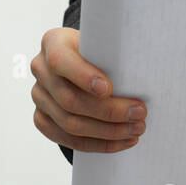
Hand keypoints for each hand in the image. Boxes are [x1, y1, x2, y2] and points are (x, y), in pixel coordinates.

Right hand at [31, 27, 146, 152]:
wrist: (82, 58)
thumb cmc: (100, 48)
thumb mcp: (105, 40)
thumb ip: (114, 51)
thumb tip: (147, 71)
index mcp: (54, 42)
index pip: (62, 61)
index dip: (84, 77)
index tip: (109, 89)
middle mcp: (41, 69)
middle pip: (70, 99)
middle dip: (109, 111)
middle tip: (139, 113)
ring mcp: (39, 96)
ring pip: (69, 123)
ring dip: (107, 131)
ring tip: (135, 130)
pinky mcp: (42, 117)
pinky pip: (66, 138)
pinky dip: (96, 143)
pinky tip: (120, 142)